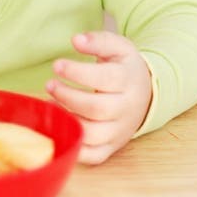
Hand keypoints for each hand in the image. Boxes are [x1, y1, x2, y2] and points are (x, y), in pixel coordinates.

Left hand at [46, 31, 152, 165]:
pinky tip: (59, 127)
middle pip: (96, 108)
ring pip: (93, 134)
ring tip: (50, 103)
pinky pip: (94, 156)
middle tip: (49, 84)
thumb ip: (98, 41)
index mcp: (129, 81)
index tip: (56, 65)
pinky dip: (74, 147)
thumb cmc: (124, 69)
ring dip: (67, 120)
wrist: (147, 95)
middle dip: (68, 96)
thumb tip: (77, 40)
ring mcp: (120, 131)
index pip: (105, 78)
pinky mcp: (112, 147)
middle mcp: (126, 109)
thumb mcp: (118, 48)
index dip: (78, 72)